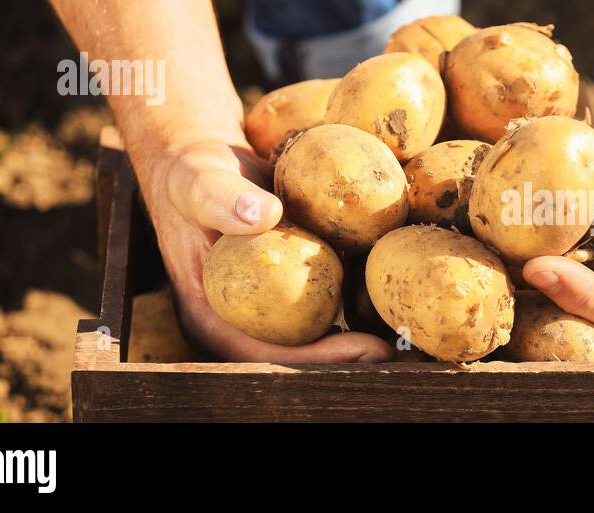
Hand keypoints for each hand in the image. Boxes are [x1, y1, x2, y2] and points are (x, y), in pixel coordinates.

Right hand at [139, 139, 393, 362]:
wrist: (205, 159)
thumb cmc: (193, 172)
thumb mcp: (196, 180)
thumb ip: (219, 198)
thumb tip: (261, 215)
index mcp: (211, 310)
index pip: (260, 352)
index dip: (309, 360)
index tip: (357, 348)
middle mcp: (241, 315)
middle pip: (295, 351)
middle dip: (342, 357)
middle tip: (389, 349)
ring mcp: (269, 299)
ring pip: (314, 329)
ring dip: (357, 334)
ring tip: (400, 331)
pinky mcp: (292, 278)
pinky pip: (324, 293)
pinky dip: (357, 293)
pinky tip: (391, 286)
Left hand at [522, 125, 593, 359]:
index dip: (592, 303)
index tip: (544, 268)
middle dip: (553, 311)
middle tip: (517, 270)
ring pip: (571, 335)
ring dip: (534, 309)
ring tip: (502, 269)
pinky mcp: (591, 311)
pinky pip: (557, 313)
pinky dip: (530, 292)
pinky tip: (502, 261)